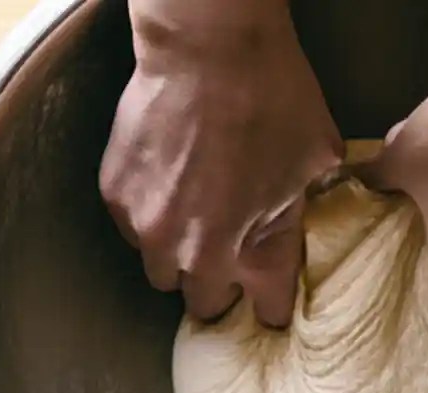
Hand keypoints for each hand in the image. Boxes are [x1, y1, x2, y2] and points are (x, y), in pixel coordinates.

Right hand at [100, 0, 341, 326]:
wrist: (209, 46)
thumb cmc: (273, 99)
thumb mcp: (312, 163)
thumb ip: (299, 212)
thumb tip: (292, 229)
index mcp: (240, 251)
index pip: (262, 311)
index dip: (272, 305)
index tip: (273, 300)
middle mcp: (185, 249)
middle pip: (199, 299)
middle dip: (217, 281)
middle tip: (231, 251)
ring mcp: (143, 223)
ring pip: (159, 265)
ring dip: (178, 251)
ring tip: (196, 214)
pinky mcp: (115, 192)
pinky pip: (133, 225)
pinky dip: (150, 214)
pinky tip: (170, 181)